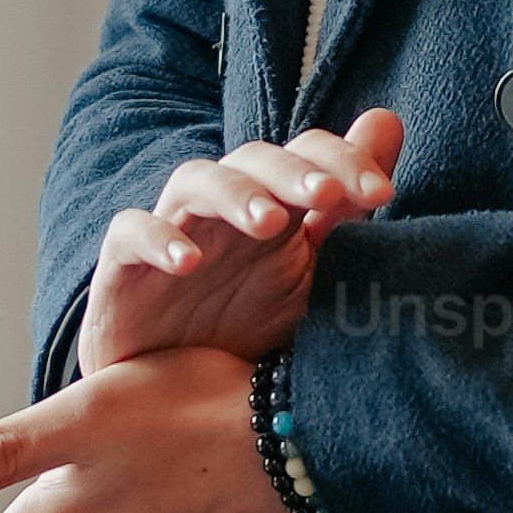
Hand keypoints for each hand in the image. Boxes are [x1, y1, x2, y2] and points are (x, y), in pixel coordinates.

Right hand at [73, 111, 403, 369]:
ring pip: (195, 182)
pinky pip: (130, 234)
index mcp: (274, 204)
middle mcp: (223, 208)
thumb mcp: (311, 274)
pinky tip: (185, 262)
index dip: (343, 162)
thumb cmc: (244, 324)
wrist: (169, 390)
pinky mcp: (124, 266)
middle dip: (292, 173)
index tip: (382, 191)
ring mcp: (173, 230)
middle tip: (326, 195)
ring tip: (266, 221)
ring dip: (233, 194)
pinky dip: (155, 239)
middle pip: (253, 160)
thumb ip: (348, 208)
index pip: (307, 157)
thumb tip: (388, 122)